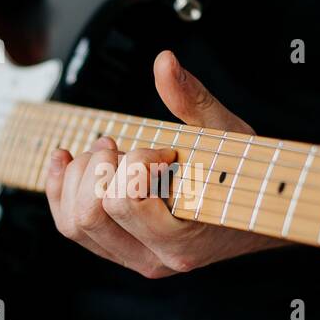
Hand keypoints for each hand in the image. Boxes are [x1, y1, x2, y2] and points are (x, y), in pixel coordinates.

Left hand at [45, 50, 287, 278]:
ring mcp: (135, 257)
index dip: (136, 161)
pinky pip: (70, 226)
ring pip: (74, 224)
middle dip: (98, 168)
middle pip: (90, 215)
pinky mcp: (120, 249)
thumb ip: (192, 100)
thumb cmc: (245, 174)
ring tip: (104, 150)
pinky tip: (65, 160)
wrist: (259, 209)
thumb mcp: (225, 135)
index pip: (125, 200)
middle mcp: (155, 258)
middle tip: (119, 145)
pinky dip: (61, 189)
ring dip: (78, 178)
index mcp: (182, 241)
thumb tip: (164, 61)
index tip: (165, 150)